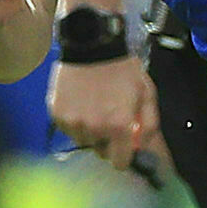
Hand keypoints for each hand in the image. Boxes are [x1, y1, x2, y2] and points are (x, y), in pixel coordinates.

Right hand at [50, 48, 158, 170]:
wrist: (92, 45)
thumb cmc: (122, 69)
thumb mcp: (147, 93)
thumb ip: (149, 124)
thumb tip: (143, 147)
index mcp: (119, 126)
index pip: (120, 162)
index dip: (124, 156)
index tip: (123, 149)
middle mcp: (95, 129)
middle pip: (100, 152)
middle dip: (107, 141)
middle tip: (109, 120)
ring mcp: (73, 122)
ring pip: (83, 141)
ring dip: (90, 131)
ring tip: (94, 108)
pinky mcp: (57, 114)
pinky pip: (67, 129)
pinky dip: (74, 121)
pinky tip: (80, 103)